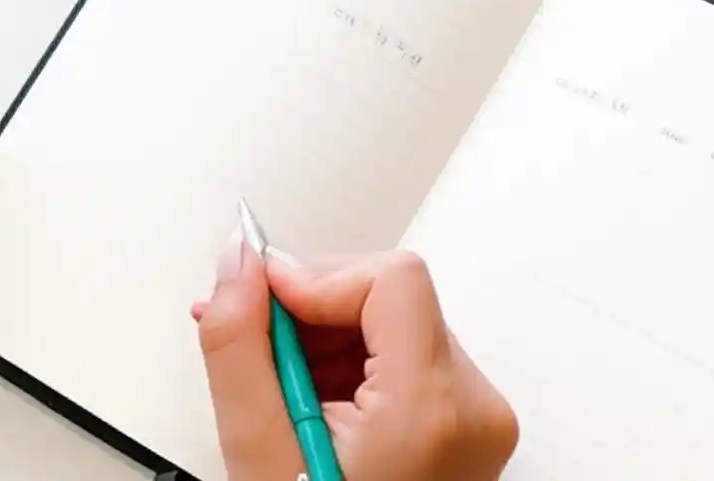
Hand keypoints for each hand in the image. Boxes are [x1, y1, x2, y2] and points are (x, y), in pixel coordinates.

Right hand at [191, 231, 517, 480]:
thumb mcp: (258, 450)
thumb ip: (239, 344)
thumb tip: (237, 264)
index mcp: (431, 411)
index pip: (391, 280)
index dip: (315, 276)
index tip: (262, 295)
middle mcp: (473, 407)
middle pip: (390, 295)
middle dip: (311, 308)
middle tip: (256, 344)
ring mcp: (476, 416)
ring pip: (393, 319)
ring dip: (326, 336)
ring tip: (284, 388)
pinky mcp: (466, 421)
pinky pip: (405, 352)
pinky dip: (352, 360)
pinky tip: (315, 399)